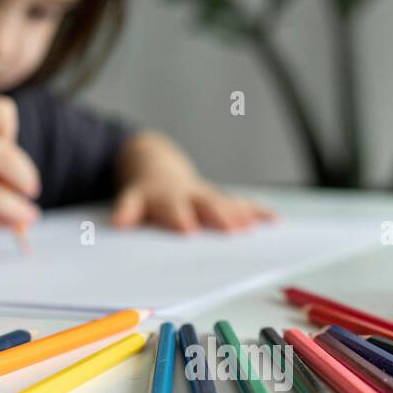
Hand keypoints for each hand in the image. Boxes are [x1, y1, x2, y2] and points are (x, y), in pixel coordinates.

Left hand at [111, 171, 274, 233]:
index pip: (172, 208)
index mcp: (166, 197)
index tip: (189, 229)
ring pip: (226, 204)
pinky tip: (275, 221)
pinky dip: (258, 212)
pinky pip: (242, 204)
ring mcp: (207, 196)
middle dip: (220, 216)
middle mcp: (190, 195)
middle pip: (206, 205)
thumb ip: (127, 210)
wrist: (155, 163)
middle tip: (231, 228)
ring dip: (241, 216)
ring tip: (254, 227)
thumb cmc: (145, 191)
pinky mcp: (221, 198)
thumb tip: (117, 224)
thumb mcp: (131, 198)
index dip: (180, 217)